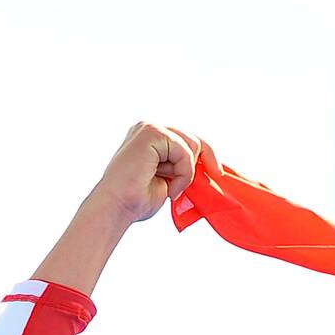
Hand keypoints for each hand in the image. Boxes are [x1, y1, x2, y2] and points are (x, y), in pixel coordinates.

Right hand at [94, 121, 223, 223]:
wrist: (118, 206)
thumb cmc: (137, 200)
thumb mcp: (169, 180)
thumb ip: (183, 168)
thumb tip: (207, 167)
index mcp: (152, 138)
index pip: (188, 139)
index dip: (206, 154)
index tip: (216, 172)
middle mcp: (150, 128)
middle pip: (194, 138)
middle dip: (198, 164)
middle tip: (185, 188)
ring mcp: (149, 127)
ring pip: (191, 145)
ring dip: (186, 173)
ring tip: (171, 188)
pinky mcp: (151, 132)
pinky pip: (184, 151)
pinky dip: (183, 173)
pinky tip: (169, 187)